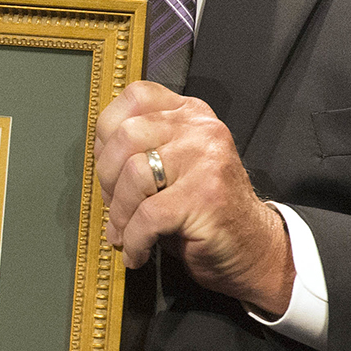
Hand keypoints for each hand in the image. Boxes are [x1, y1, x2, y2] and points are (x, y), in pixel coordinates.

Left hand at [94, 81, 292, 315]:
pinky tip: (137, 253)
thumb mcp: (173, 169)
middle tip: (113, 207)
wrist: (253, 249)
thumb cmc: (202, 212)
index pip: (136, 97)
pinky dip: (134, 240)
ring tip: (124, 233)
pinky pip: (148, 215)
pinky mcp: (206, 196)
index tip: (106, 166)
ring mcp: (207, 160)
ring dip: (120, 214)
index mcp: (190, 114)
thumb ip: (141, 152)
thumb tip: (96, 162)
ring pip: (134, 175)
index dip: (107, 132)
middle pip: (126, 135)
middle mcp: (201, 129)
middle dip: (107, 179)